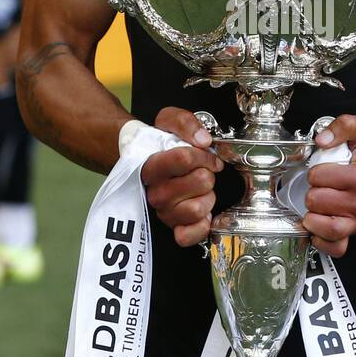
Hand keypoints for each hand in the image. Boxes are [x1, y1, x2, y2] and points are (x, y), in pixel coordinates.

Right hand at [141, 107, 222, 246]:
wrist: (148, 161)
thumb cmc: (160, 143)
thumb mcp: (169, 121)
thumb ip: (185, 123)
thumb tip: (203, 140)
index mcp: (151, 167)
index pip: (185, 158)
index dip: (204, 155)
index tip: (207, 154)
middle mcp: (155, 192)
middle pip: (200, 181)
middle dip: (207, 173)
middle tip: (201, 172)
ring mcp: (164, 212)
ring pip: (198, 208)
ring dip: (207, 197)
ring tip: (199, 190)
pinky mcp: (173, 228)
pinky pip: (189, 236)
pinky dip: (201, 225)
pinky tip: (202, 213)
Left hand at [302, 114, 355, 257]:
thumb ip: (342, 126)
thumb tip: (322, 140)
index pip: (324, 177)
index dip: (316, 172)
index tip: (320, 170)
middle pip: (320, 202)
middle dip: (312, 192)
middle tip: (316, 187)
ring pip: (331, 228)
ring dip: (313, 217)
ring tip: (312, 207)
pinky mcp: (352, 234)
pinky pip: (337, 247)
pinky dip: (321, 241)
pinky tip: (315, 226)